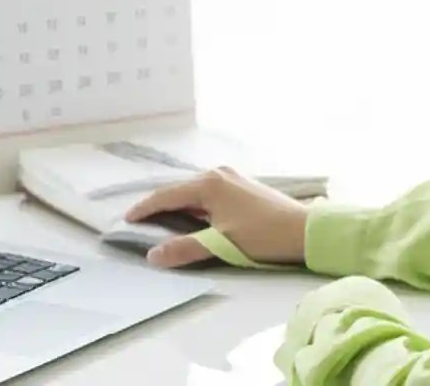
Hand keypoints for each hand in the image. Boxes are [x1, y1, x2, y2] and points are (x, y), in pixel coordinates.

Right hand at [124, 166, 309, 268]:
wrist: (304, 230)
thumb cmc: (262, 235)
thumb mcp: (221, 244)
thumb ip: (184, 249)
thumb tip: (153, 256)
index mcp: (208, 184)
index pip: (167, 196)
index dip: (145, 209)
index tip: (126, 220)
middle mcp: (217, 174)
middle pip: (179, 191)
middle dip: (159, 206)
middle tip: (140, 222)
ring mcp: (231, 177)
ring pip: (194, 191)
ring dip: (178, 206)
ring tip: (161, 221)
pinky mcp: (242, 185)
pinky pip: (208, 192)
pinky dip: (194, 204)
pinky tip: (192, 216)